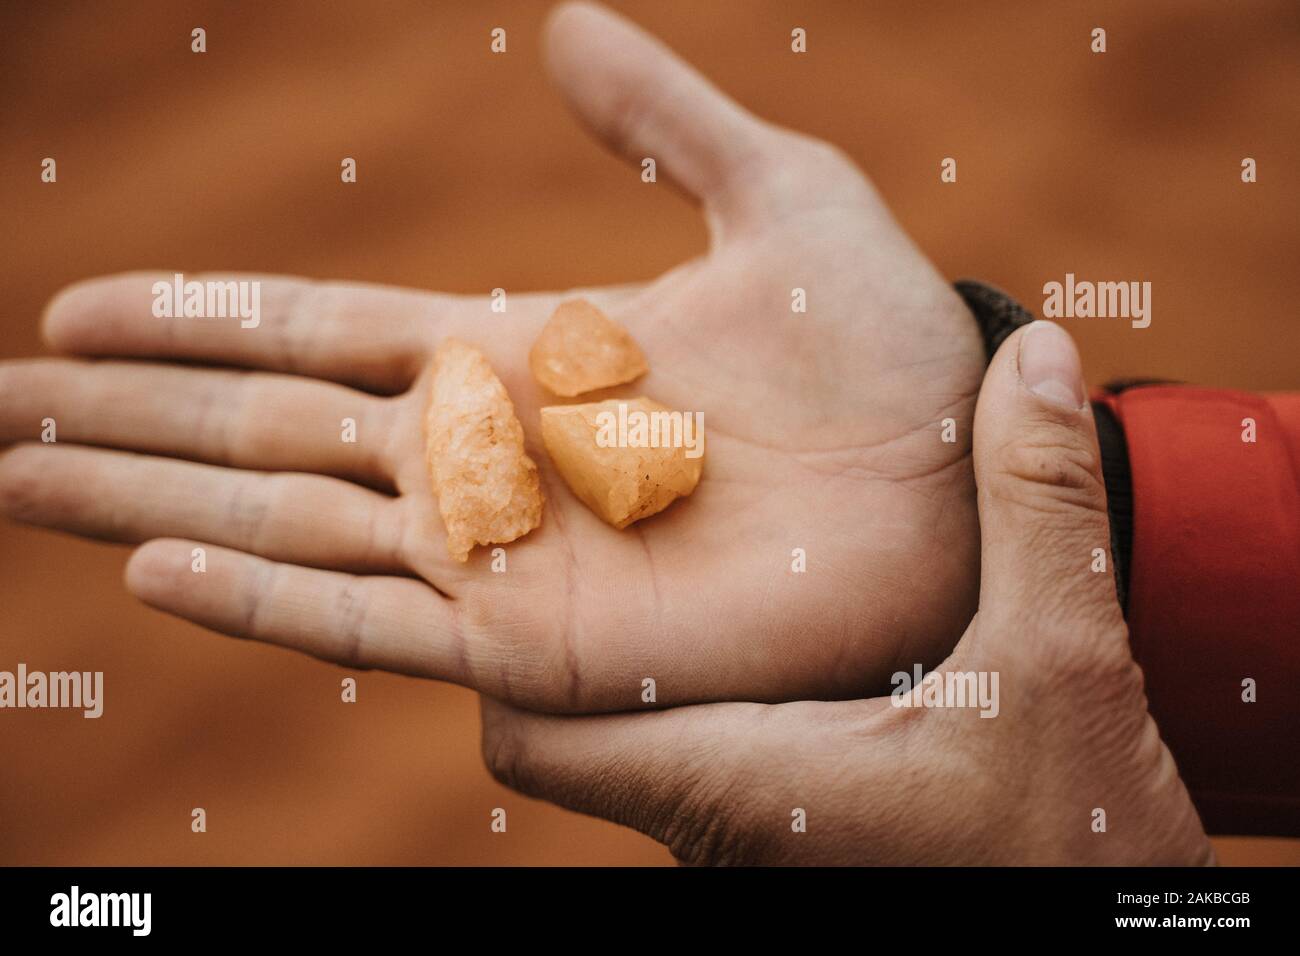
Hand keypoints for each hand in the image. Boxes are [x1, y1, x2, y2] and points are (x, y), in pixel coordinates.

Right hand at [0, 2, 982, 710]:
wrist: (953, 479)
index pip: (316, 332)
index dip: (192, 320)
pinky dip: (264, 599)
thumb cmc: (884, 346)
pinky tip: (158, 569)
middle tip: (0, 407)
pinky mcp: (537, 643)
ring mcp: (500, 554)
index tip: (73, 307)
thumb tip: (560, 24)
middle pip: (266, 429)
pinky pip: (373, 621)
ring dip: (150, 503)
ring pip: (286, 524)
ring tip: (25, 479)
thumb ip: (665, 118)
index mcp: (520, 353)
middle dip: (130, 418)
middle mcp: (485, 457)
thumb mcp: (777, 196)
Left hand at [480, 322, 1213, 863]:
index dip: (501, 649)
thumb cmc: (1076, 851)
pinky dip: (707, 688)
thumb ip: (1036, 506)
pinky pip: (708, 760)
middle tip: (602, 516)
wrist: (1111, 944)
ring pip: (641, 743)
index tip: (536, 549)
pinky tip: (768, 612)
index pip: (532, 739)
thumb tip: (1033, 353)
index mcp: (737, 784)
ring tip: (674, 541)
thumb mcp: (1064, 664)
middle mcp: (720, 824)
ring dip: (645, 653)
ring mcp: (756, 842)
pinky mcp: (800, 843)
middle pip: (573, 729)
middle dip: (572, 630)